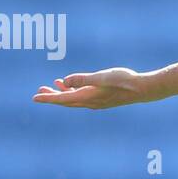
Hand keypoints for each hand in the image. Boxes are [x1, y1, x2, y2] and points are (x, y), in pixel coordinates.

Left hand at [32, 68, 146, 109]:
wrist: (142, 90)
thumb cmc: (124, 81)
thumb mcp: (102, 77)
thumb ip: (83, 78)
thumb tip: (65, 80)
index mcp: (87, 96)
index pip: (62, 99)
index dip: (48, 98)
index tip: (34, 98)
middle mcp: (90, 102)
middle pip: (65, 101)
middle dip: (51, 96)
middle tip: (38, 91)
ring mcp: (96, 101)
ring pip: (73, 99)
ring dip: (62, 93)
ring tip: (51, 86)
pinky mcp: (102, 98)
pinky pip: (82, 97)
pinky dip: (73, 91)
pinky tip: (72, 85)